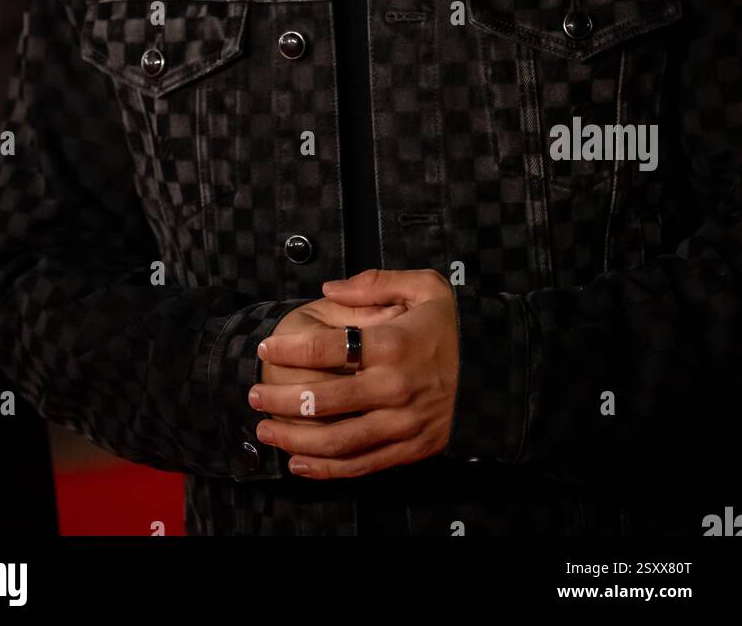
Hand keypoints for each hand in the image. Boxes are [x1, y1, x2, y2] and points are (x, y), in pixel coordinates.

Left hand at [250, 269, 458, 476]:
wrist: (499, 374)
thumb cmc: (454, 329)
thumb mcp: (425, 288)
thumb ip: (375, 282)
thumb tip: (329, 289)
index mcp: (393, 344)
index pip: (327, 348)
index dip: (289, 348)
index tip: (265, 347)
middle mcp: (394, 388)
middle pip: (324, 399)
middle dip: (280, 398)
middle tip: (253, 395)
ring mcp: (402, 424)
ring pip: (337, 440)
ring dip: (294, 439)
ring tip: (265, 430)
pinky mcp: (409, 450)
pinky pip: (361, 465)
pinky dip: (326, 470)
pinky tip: (299, 463)